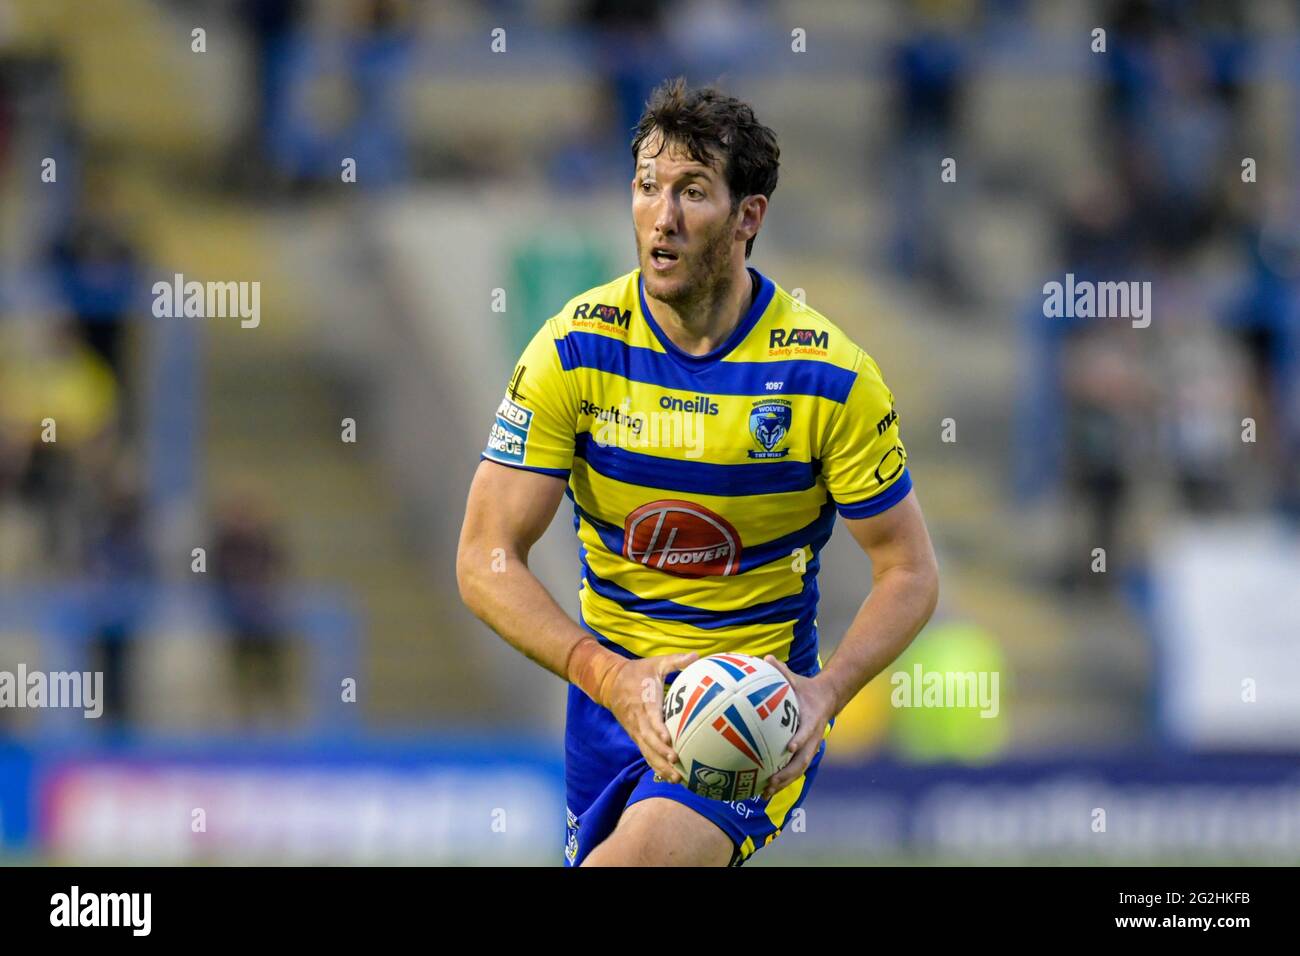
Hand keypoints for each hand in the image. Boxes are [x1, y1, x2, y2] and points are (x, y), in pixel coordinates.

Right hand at [606, 651, 698, 784]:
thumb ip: (675, 661)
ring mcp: (636, 730)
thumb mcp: (655, 663)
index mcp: (644, 702)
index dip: (658, 729)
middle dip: (662, 754)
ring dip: (660, 766)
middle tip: (677, 764)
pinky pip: (646, 753)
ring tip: (677, 779)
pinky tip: (669, 777)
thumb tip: (697, 656)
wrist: (610, 683)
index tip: (668, 738)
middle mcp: (638, 719)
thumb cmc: (638, 672)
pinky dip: (656, 765)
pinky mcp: (636, 736)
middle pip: (649, 741)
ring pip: (647, 751)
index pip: (650, 718)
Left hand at [760, 655, 838, 799]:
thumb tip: (767, 658)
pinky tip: (762, 790)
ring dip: (782, 783)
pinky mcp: (803, 752)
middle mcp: (811, 738)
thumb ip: (782, 670)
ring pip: (797, 770)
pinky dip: (780, 780)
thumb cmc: (806, 688)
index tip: (790, 746)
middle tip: (770, 782)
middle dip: (787, 773)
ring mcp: (808, 747)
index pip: (807, 731)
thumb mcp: (795, 678)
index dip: (800, 739)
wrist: (827, 698)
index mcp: (811, 720)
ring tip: (764, 794)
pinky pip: (792, 769)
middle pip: (802, 761)